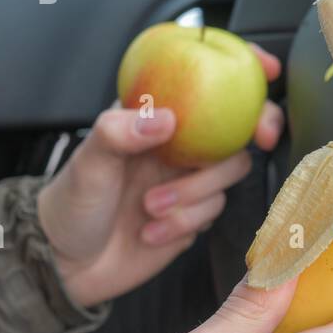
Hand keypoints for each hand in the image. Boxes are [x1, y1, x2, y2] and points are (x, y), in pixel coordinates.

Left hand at [39, 45, 283, 307]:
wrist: (67, 265)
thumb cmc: (70, 204)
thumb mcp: (86, 162)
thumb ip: (119, 132)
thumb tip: (166, 119)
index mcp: (154, 116)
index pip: (202, 80)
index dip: (240, 67)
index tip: (266, 69)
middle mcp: (178, 143)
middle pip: (238, 124)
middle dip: (254, 130)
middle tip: (259, 140)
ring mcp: (190, 179)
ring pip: (231, 172)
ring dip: (195, 193)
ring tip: (150, 207)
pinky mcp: (196, 214)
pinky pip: (214, 211)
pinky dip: (185, 222)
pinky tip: (151, 231)